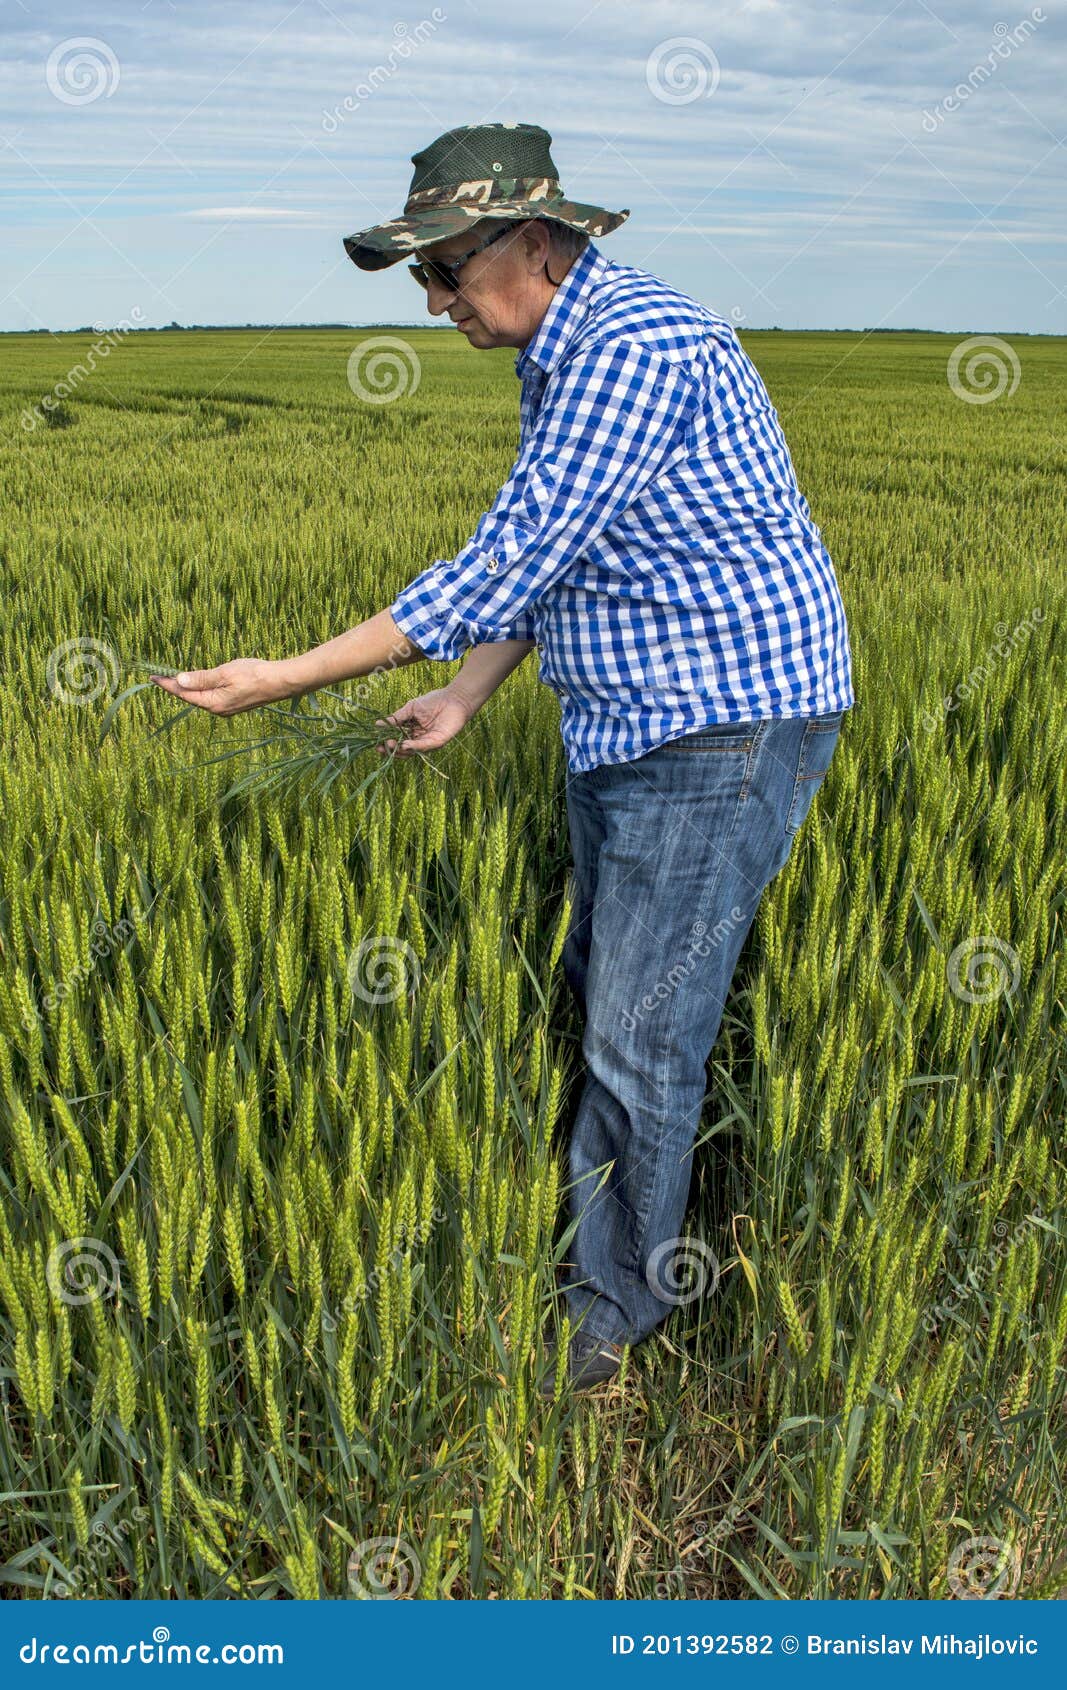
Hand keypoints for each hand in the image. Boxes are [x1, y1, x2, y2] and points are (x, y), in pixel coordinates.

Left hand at [149, 658, 290, 715]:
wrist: (280, 682)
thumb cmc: (253, 675)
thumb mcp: (224, 673)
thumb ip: (200, 678)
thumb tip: (178, 681)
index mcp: (213, 703)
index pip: (183, 693)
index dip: (167, 684)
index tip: (153, 677)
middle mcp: (218, 709)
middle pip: (190, 697)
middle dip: (175, 687)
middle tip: (160, 676)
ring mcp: (227, 707)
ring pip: (201, 697)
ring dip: (188, 688)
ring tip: (175, 679)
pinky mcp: (234, 703)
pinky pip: (211, 696)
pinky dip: (201, 689)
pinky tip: (199, 682)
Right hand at [376, 687, 474, 754]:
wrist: (454, 698)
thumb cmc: (434, 701)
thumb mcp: (410, 708)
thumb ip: (396, 718)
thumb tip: (377, 725)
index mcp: (411, 731)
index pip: (396, 740)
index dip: (386, 743)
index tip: (375, 743)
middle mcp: (419, 739)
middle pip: (402, 749)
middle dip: (390, 749)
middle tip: (380, 747)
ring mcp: (428, 742)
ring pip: (411, 751)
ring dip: (399, 750)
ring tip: (390, 744)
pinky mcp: (438, 742)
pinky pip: (424, 747)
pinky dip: (413, 746)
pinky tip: (404, 744)